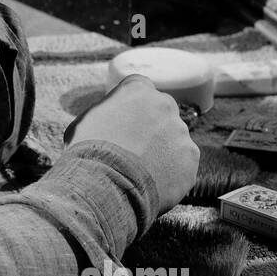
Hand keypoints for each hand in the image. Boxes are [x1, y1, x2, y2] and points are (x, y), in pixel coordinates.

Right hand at [65, 74, 199, 210]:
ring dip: (161, 150)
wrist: (104, 186)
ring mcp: (181, 133)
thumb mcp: (86, 121)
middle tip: (131, 149)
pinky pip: (182, 163)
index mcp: (138, 90)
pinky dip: (170, 172)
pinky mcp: (190, 158)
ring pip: (173, 139)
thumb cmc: (87, 153)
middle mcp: (165, 105)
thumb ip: (107, 113)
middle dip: (150, 127)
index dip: (130, 106)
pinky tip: (151, 183)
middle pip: (161, 113)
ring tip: (139, 172)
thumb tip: (110, 119)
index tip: (122, 121)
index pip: (140, 89)